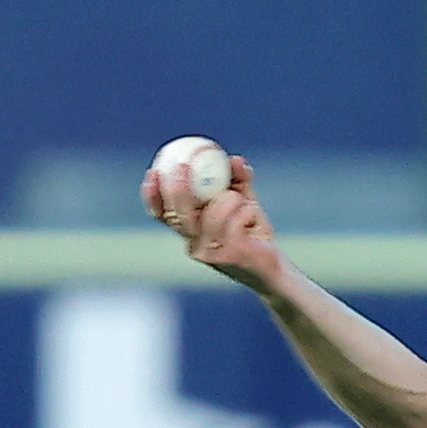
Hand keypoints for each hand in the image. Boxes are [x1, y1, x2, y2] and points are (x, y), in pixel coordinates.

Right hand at [140, 154, 283, 294]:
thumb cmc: (253, 232)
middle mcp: (195, 245)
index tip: (153, 172)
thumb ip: (237, 180)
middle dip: (177, 190)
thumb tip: (234, 160)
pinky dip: (247, 211)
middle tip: (182, 166)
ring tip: (243, 204)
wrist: (274, 267)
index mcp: (190, 231)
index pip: (162, 216)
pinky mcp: (230, 255)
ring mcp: (211, 254)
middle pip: (178, 216)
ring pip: (213, 213)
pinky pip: (236, 218)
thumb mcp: (243, 201)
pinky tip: (254, 221)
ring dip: (231, 198)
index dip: (152, 196)